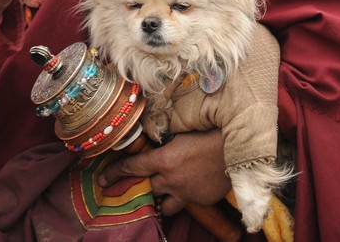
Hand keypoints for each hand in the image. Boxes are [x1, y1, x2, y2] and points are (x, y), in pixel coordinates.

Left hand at [97, 130, 230, 216]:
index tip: (102, 180)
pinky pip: (186, 204)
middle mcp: (170, 180)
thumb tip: (153, 139)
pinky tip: (188, 189)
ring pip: (164, 206)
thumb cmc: (208, 133)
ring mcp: (185, 193)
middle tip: (135, 187)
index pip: (131, 168)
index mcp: (162, 160)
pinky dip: (183, 198)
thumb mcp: (180, 133)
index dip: (114, 174)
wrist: (236, 149)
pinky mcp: (200, 200)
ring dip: (161, 200)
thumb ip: (164, 142)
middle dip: (140, 188)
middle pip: (146, 189)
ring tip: (161, 195)